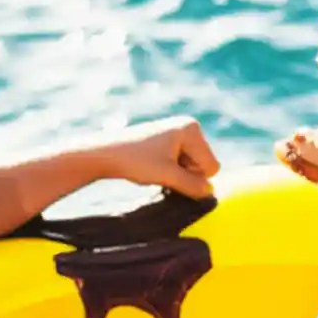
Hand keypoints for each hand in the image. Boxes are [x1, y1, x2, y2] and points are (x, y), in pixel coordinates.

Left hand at [95, 116, 221, 198]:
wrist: (106, 153)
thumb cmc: (136, 162)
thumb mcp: (167, 176)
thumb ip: (192, 185)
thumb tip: (210, 191)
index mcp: (192, 129)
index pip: (212, 166)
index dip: (194, 177)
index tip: (170, 172)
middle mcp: (188, 126)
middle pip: (204, 165)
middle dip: (187, 174)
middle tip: (161, 171)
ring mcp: (178, 132)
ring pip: (193, 166)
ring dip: (178, 174)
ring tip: (156, 169)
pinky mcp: (168, 139)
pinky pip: (182, 162)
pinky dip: (171, 169)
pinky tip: (154, 167)